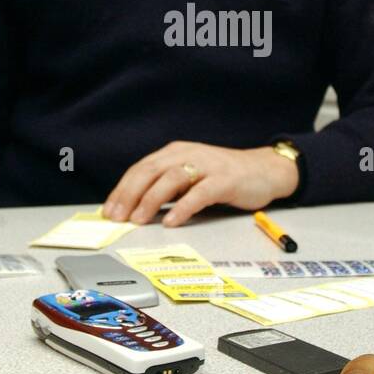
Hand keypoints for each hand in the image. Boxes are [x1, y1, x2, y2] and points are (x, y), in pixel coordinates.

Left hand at [102, 141, 298, 226]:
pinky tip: (172, 221)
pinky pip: (200, 193)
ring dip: (151, 200)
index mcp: (176, 152)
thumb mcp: (190, 176)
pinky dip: (183, 207)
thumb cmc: (223, 177)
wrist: (264, 171)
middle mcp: (188, 154)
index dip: (122, 189)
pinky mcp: (225, 180)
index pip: (141, 169)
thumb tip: (135, 208)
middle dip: (130, 194)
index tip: (109, 210)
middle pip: (151, 171)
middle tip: (118, 217)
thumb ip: (167, 187)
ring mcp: (207, 165)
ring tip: (138, 219)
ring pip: (172, 179)